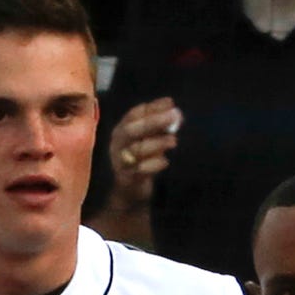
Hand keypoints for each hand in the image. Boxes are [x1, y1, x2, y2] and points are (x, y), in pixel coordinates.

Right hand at [107, 97, 182, 212]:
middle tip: (174, 116)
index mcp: (122, 130)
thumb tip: (177, 114)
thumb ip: (159, 128)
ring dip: (156, 143)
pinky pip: (139, 170)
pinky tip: (165, 161)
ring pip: (136, 150)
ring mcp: (120, 161)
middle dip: (154, 121)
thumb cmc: (141, 160)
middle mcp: (118, 144)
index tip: (171, 103)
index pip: (135, 114)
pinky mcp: (127, 179)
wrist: (129, 191)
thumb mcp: (148, 141)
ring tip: (173, 140)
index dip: (152, 107)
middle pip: (133, 130)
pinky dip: (153, 165)